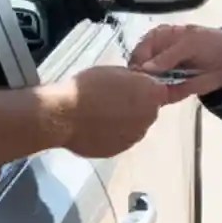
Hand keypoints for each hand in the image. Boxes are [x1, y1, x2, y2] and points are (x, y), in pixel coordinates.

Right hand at [46, 66, 168, 157]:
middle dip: (135, 106)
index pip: (158, 91)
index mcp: (152, 95)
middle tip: (111, 100)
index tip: (130, 88)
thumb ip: (134, 81)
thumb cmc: (89, 87)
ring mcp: (133, 137)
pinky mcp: (117, 150)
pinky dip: (110, 135)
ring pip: (133, 127)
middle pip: (147, 111)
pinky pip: (118, 140)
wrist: (63, 114)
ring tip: (99, 115)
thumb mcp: (117, 72)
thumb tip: (136, 87)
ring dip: (123, 122)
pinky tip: (94, 128)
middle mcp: (148, 118)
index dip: (144, 89)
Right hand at [130, 24, 221, 103]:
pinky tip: (170, 96)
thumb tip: (145, 68)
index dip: (137, 65)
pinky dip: (164, 98)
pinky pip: (161, 96)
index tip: (140, 76)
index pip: (137, 53)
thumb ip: (169, 55)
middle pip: (137, 72)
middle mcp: (152, 57)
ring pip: (146, 86)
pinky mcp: (169, 90)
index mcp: (155, 39)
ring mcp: (159, 75)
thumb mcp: (190, 43)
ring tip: (163, 91)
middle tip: (152, 86)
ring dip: (152, 91)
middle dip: (142, 81)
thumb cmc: (209, 43)